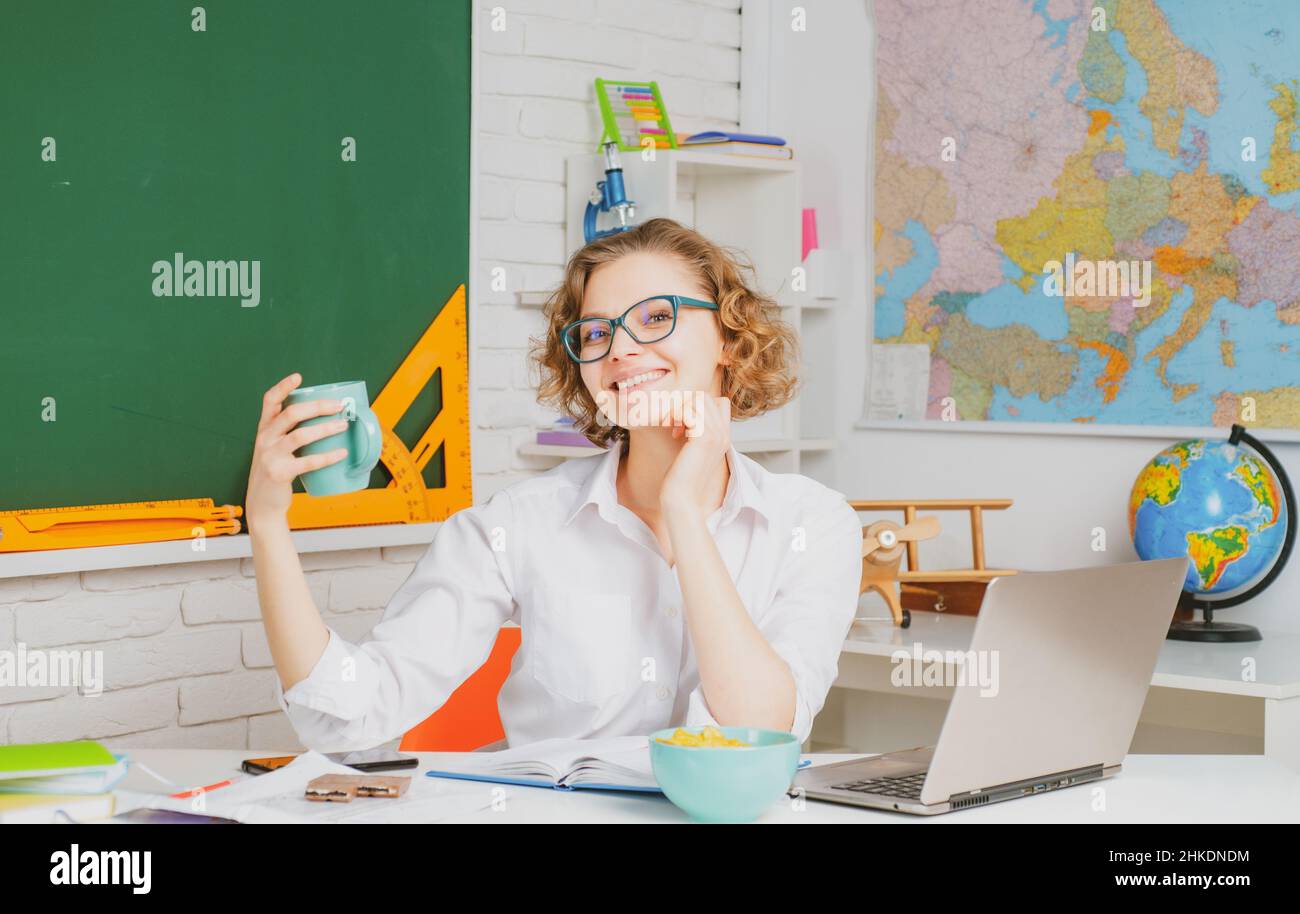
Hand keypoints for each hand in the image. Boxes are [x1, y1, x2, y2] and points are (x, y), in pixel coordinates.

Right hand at [245, 373, 349, 526]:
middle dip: (317, 407)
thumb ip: (289, 434)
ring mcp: (270, 456)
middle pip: (291, 413)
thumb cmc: (275, 472)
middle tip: (339, 405)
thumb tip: (324, 420)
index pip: (269, 401)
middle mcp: (264, 439)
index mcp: (264, 429)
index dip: (283, 387)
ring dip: (325, 428)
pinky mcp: (279, 473)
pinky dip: (327, 457)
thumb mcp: (274, 448)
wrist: (262, 505)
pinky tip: (342, 453)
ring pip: (300, 435)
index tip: (299, 376)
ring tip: (343, 425)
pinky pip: (307, 461)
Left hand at [659, 392, 731, 512]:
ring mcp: (717, 436)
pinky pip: (691, 411)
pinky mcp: (705, 439)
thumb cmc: (681, 479)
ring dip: (681, 410)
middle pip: (707, 397)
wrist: (682, 500)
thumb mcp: (692, 451)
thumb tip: (683, 415)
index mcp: (722, 437)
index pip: (720, 402)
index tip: (684, 424)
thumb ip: (695, 433)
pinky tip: (674, 435)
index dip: (698, 406)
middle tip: (675, 425)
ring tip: (674, 429)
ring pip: (699, 400)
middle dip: (685, 405)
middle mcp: (723, 435)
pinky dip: (678, 417)